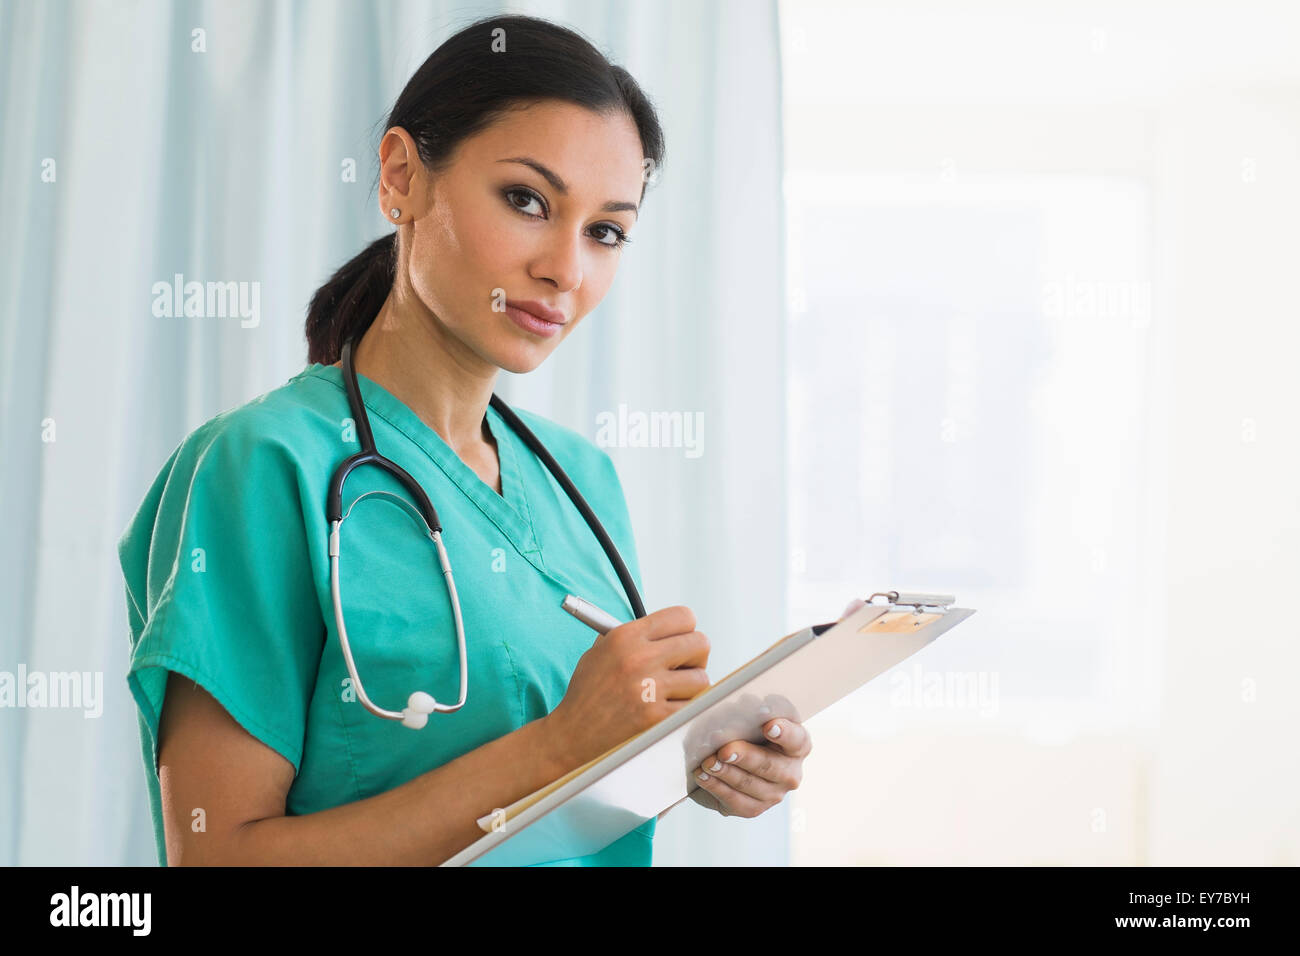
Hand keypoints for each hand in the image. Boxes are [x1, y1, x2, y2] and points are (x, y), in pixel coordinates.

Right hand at [547, 605, 709, 771]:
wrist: (572, 735)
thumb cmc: (588, 694)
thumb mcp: (601, 652)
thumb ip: (635, 636)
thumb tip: (671, 628)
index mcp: (626, 636)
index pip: (683, 616)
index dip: (687, 629)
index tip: (682, 640)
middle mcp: (639, 658)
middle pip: (700, 643)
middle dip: (696, 657)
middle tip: (683, 668)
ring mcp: (650, 689)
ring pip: (701, 678)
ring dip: (691, 687)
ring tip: (671, 694)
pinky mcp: (657, 717)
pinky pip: (693, 706)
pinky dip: (686, 709)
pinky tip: (667, 710)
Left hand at [686, 598, 861, 818]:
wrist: (725, 744)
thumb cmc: (751, 707)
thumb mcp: (768, 677)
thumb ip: (816, 645)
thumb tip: (859, 603)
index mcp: (797, 739)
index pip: (800, 739)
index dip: (786, 733)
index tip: (767, 723)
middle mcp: (790, 768)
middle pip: (777, 771)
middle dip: (750, 759)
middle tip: (724, 747)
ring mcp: (772, 791)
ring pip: (756, 790)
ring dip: (730, 775)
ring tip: (706, 758)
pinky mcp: (751, 806)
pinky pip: (738, 805)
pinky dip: (719, 790)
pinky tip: (700, 774)